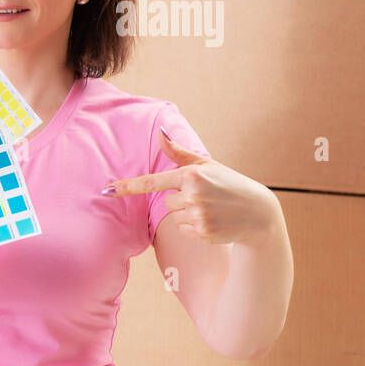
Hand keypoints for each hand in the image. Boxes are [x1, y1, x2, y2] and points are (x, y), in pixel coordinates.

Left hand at [101, 126, 280, 244]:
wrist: (258, 214)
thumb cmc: (229, 184)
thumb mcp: (207, 165)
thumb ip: (179, 153)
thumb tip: (159, 133)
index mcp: (192, 175)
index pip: (152, 182)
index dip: (127, 187)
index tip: (106, 190)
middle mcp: (193, 194)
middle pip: (167, 201)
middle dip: (183, 200)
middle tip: (207, 198)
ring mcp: (198, 215)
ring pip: (175, 217)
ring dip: (189, 214)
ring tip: (212, 209)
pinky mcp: (202, 233)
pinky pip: (183, 230)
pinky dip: (195, 228)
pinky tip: (213, 221)